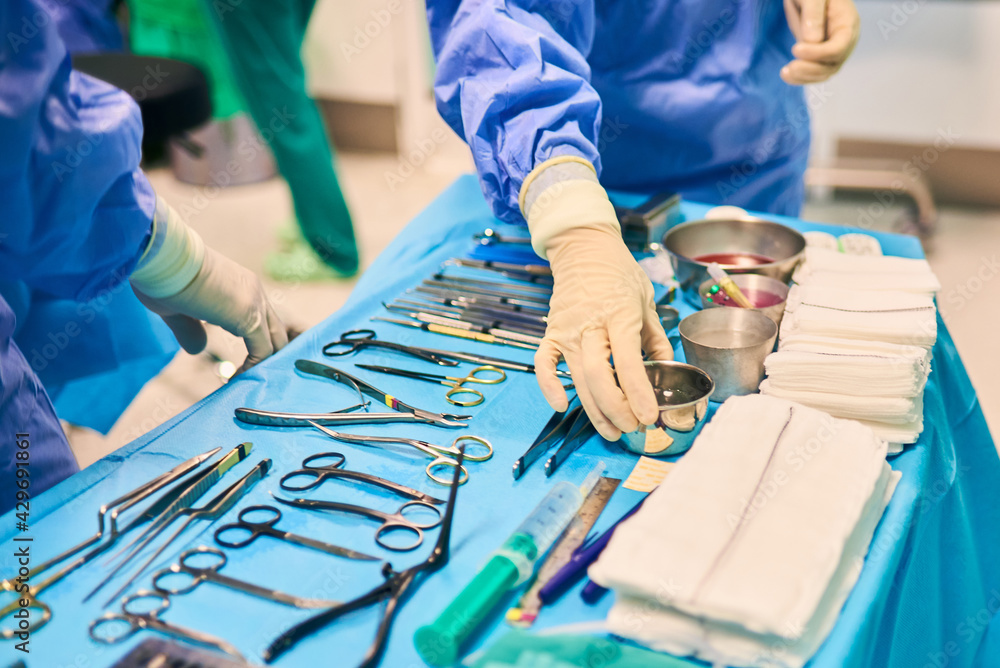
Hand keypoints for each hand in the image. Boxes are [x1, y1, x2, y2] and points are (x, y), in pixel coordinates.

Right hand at [135, 247, 287, 373]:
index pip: (261, 320)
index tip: (239, 367)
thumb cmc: (161, 275)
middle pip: (275, 331)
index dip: (256, 345)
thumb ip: (191, 329)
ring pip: (274, 341)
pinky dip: (255, 368)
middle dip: (267, 358)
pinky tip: (237, 380)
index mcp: (241, 286)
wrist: (159, 253)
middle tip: (252, 380)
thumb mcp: (176, 309)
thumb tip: (198, 350)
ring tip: (246, 385)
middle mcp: (254, 291)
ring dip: (264, 365)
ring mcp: (254, 302)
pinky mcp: (248, 315)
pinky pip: (263, 350)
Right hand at [535, 225, 673, 439]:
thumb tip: (667, 371)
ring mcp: (567, 330)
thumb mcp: (647, 301)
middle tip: (633, 427)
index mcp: (620, 314)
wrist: (583, 249)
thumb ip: (657, 338)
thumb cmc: (619, 274)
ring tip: (612, 431)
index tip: (649, 416)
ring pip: (577, 377)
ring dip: (594, 410)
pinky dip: (549, 385)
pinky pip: (544, 363)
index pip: (627, 361)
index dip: (638, 393)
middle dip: (616, 408)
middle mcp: (591, 324)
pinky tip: (562, 405)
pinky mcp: (551, 333)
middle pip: (598, 376)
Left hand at [782, 0, 859, 84]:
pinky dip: (801, 78)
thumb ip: (814, 13)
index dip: (819, 53)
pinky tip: (787, 75)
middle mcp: (845, 39)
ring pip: (825, 72)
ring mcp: (834, 49)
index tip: (795, 49)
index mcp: (847, 22)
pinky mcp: (822, 56)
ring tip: (785, 72)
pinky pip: (816, 73)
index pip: (840, 46)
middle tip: (788, 68)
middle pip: (833, 64)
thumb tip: (812, 40)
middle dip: (810, 69)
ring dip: (804, 77)